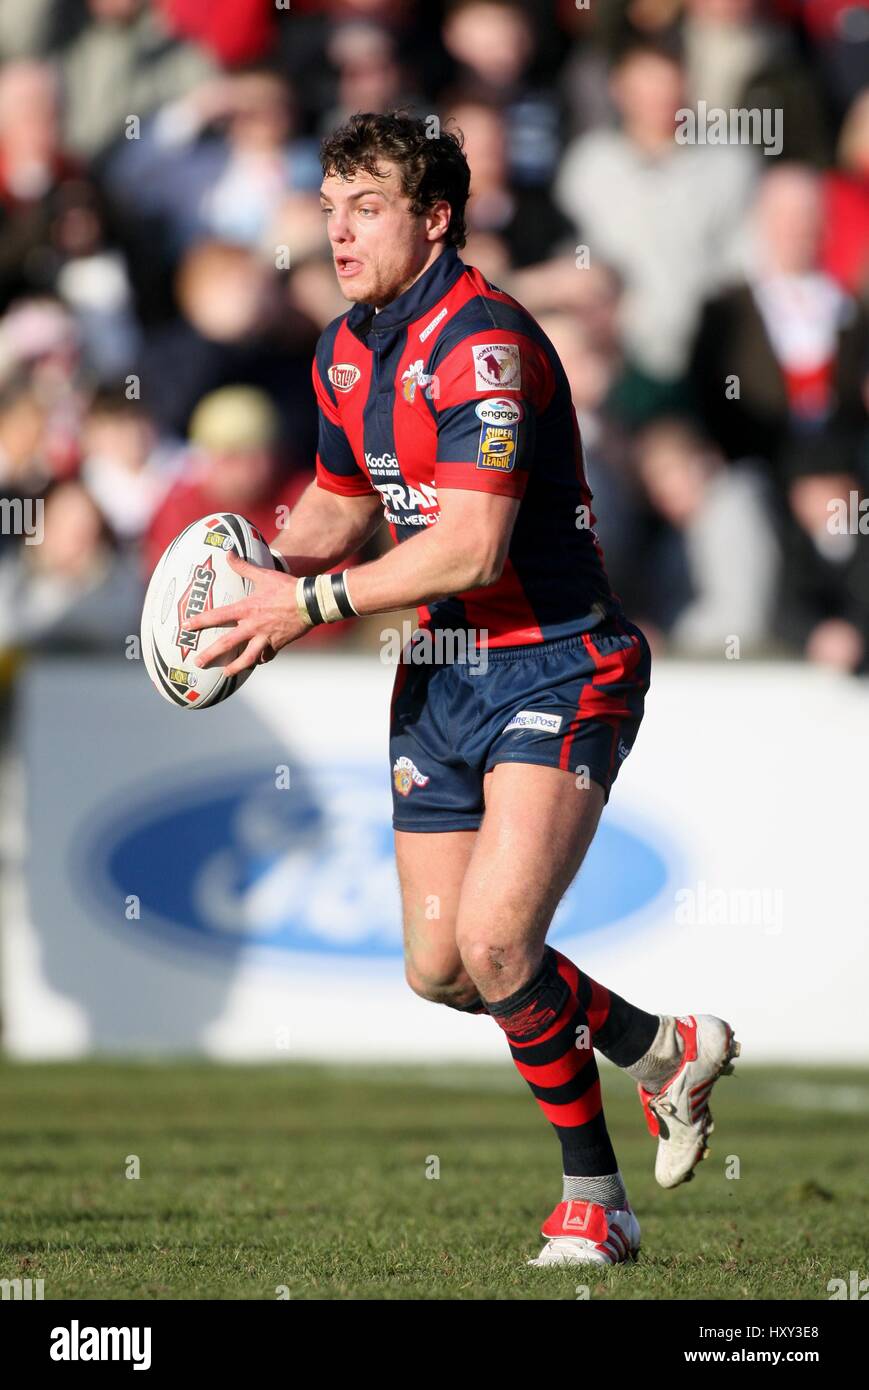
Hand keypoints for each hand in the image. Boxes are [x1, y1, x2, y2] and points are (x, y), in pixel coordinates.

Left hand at [183, 552, 306, 676]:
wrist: (311, 602)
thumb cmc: (286, 587)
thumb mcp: (263, 575)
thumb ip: (243, 567)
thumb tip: (228, 553)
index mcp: (246, 609)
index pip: (217, 616)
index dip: (200, 621)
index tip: (186, 627)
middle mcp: (253, 626)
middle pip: (227, 644)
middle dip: (210, 654)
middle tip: (198, 662)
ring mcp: (265, 638)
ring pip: (247, 658)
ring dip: (235, 667)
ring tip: (225, 673)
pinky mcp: (278, 645)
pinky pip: (266, 656)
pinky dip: (260, 660)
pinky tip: (256, 663)